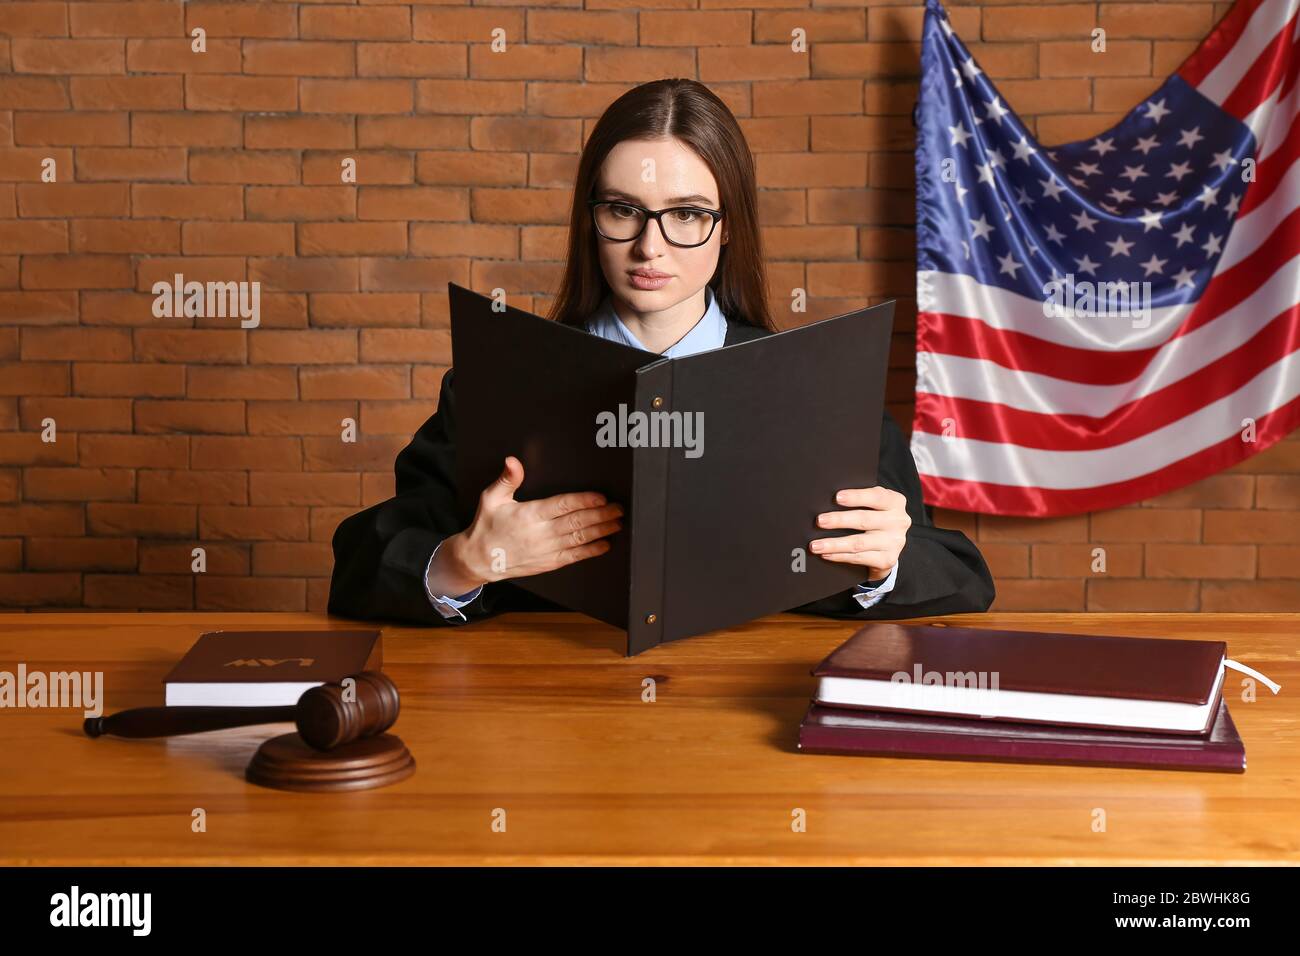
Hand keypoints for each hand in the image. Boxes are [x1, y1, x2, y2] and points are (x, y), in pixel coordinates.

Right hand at [440, 455, 622, 587]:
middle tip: (619, 508)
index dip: (584, 501)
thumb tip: (513, 461)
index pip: (563, 505)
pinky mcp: (549, 563)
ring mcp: (547, 550)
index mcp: (530, 514)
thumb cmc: (487, 526)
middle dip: (601, 514)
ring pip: (580, 538)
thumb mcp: (491, 498)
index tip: (601, 497)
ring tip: (618, 523)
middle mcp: (542, 533)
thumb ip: (507, 479)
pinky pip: (574, 557)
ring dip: (601, 530)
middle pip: (578, 521)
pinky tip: (605, 544)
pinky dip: (591, 551)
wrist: (479, 559)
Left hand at [809, 486, 908, 581]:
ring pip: (859, 543)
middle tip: (819, 521)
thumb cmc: (873, 517)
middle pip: (864, 520)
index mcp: (895, 502)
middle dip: (839, 520)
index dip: (856, 496)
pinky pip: (859, 558)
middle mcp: (898, 521)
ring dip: (834, 544)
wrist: (887, 545)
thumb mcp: (873, 505)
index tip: (837, 497)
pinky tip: (826, 554)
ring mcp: (895, 542)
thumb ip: (858, 500)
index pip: (876, 497)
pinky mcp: (887, 560)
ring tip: (815, 545)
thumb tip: (827, 500)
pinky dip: (840, 556)